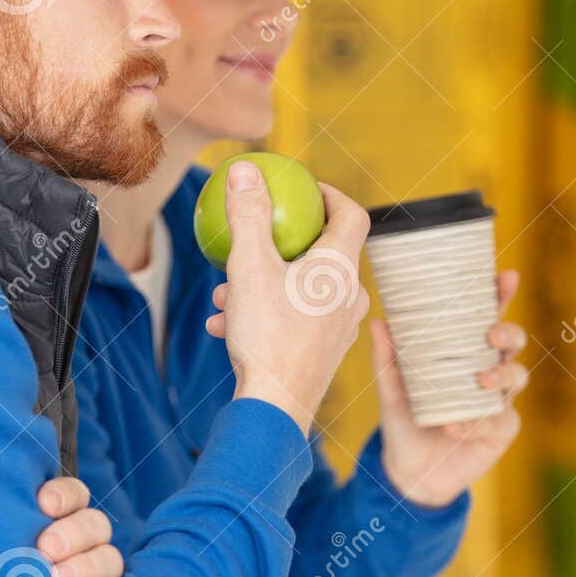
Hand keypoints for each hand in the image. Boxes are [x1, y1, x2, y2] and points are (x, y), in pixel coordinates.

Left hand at [35, 477, 122, 576]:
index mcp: (57, 519)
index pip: (74, 495)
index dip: (65, 496)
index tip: (44, 504)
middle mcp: (81, 541)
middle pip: (95, 525)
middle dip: (73, 533)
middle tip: (46, 549)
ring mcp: (96, 572)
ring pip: (108, 558)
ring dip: (85, 567)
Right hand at [204, 160, 371, 437]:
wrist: (276, 408)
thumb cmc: (266, 335)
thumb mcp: (249, 266)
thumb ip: (248, 214)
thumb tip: (245, 168)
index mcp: (340, 268)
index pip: (351, 214)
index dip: (331, 194)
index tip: (303, 190)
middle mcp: (349, 296)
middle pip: (326, 252)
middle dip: (286, 243)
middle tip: (258, 239)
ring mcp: (339, 328)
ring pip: (305, 290)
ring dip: (267, 282)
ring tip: (226, 291)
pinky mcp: (324, 355)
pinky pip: (296, 321)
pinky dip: (266, 313)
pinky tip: (224, 323)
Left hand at [370, 268, 527, 506]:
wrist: (409, 471)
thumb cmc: (405, 420)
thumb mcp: (391, 388)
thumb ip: (387, 358)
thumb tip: (377, 321)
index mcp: (465, 352)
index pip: (487, 317)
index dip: (500, 296)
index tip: (505, 277)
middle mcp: (488, 371)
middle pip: (513, 342)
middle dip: (509, 333)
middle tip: (491, 336)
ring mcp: (498, 400)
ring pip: (517, 377)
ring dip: (501, 376)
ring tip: (479, 381)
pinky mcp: (500, 430)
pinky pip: (499, 419)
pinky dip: (479, 421)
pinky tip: (457, 427)